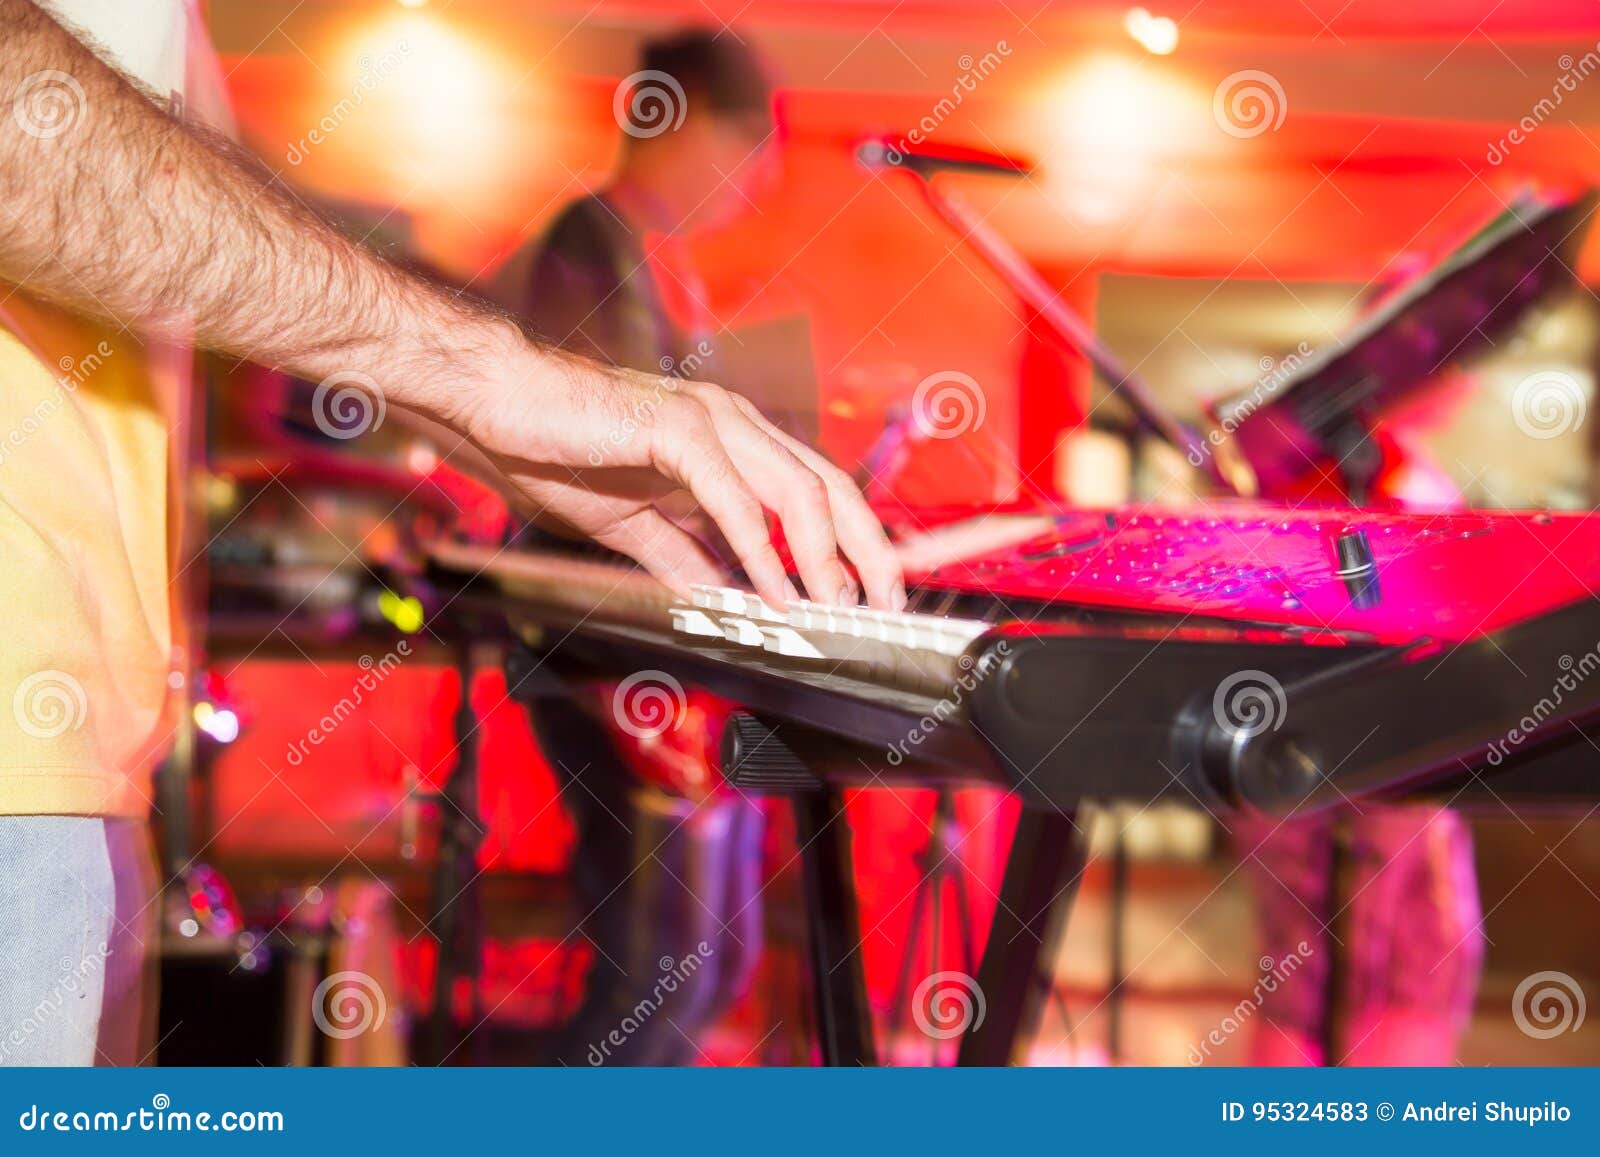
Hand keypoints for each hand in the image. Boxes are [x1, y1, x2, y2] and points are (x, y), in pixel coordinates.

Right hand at [445, 340, 905, 611]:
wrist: (497, 404)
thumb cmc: (557, 450)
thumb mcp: (634, 525)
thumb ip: (682, 559)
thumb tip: (720, 600)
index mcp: (733, 439)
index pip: (816, 488)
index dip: (856, 538)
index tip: (877, 589)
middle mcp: (735, 422)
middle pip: (829, 484)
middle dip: (868, 548)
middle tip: (888, 604)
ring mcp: (710, 420)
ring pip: (797, 489)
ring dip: (824, 556)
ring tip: (839, 606)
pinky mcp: (676, 429)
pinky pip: (733, 498)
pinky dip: (760, 549)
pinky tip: (775, 591)